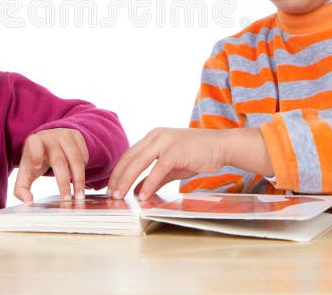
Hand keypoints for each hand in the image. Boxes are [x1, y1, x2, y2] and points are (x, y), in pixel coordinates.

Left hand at [13, 128, 88, 202]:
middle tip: (66, 201)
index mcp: (34, 142)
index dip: (36, 153)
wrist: (49, 142)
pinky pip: (84, 155)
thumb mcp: (26, 172)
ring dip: (79, 180)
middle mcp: (50, 136)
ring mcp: (65, 134)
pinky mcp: (77, 135)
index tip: (36, 167)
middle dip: (64, 183)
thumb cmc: (35, 160)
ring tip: (79, 197)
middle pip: (59, 161)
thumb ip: (21, 189)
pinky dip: (83, 168)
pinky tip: (77, 176)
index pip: (34, 144)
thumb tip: (29, 202)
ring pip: (76, 159)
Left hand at [107, 127, 271, 200]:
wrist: (220, 146)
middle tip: (111, 195)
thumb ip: (154, 177)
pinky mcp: (175, 150)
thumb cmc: (197, 155)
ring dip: (127, 181)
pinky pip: (157, 169)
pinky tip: (143, 195)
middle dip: (118, 178)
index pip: (129, 155)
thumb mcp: (171, 167)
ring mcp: (165, 141)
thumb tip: (138, 190)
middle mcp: (155, 136)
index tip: (111, 188)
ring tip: (120, 196)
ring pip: (139, 162)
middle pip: (130, 158)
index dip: (118, 172)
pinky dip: (149, 183)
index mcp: (152, 137)